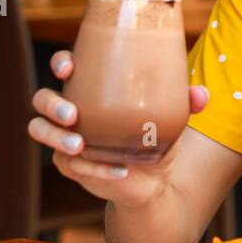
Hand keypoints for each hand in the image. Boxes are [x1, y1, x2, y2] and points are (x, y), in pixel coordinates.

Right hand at [26, 49, 209, 208]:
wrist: (154, 179)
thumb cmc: (156, 135)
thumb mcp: (173, 116)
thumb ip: (187, 102)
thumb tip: (201, 94)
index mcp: (92, 87)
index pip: (66, 67)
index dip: (61, 63)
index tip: (69, 67)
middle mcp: (73, 109)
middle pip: (41, 98)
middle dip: (51, 103)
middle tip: (72, 113)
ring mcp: (66, 137)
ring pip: (40, 130)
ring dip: (55, 136)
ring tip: (80, 144)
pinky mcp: (70, 164)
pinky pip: (68, 164)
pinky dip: (93, 167)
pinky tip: (116, 170)